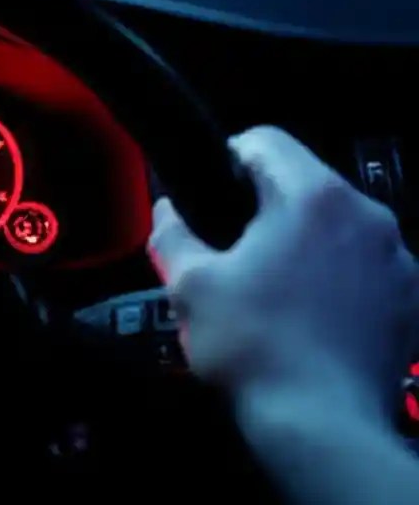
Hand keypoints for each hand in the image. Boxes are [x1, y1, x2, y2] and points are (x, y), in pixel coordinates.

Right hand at [149, 126, 418, 423]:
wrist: (321, 423)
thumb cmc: (252, 344)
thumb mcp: (189, 284)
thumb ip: (173, 232)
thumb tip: (169, 209)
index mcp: (313, 196)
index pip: (265, 140)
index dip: (226, 159)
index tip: (208, 197)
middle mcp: (367, 215)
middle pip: (306, 182)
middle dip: (267, 207)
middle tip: (233, 251)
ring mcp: (398, 258)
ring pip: (339, 226)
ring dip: (306, 242)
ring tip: (273, 289)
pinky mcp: (411, 298)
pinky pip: (365, 266)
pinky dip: (338, 277)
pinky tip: (311, 315)